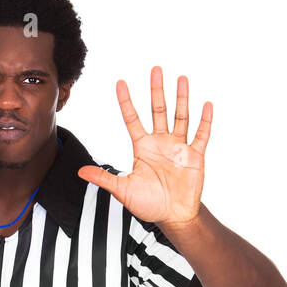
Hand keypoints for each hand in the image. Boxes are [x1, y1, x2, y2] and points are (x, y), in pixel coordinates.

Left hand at [77, 69, 210, 227]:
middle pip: (158, 111)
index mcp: (143, 147)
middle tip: (155, 69)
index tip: (121, 83)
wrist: (173, 217)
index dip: (126, 102)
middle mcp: (161, 142)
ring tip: (182, 78)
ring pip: (180, 117)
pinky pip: (201, 135)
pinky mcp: (195, 156)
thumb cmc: (149, 204)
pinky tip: (206, 105)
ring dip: (182, 98)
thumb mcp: (123, 190)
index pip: (132, 119)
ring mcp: (179, 147)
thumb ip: (104, 178)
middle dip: (156, 90)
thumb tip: (80, 173)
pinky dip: (205, 121)